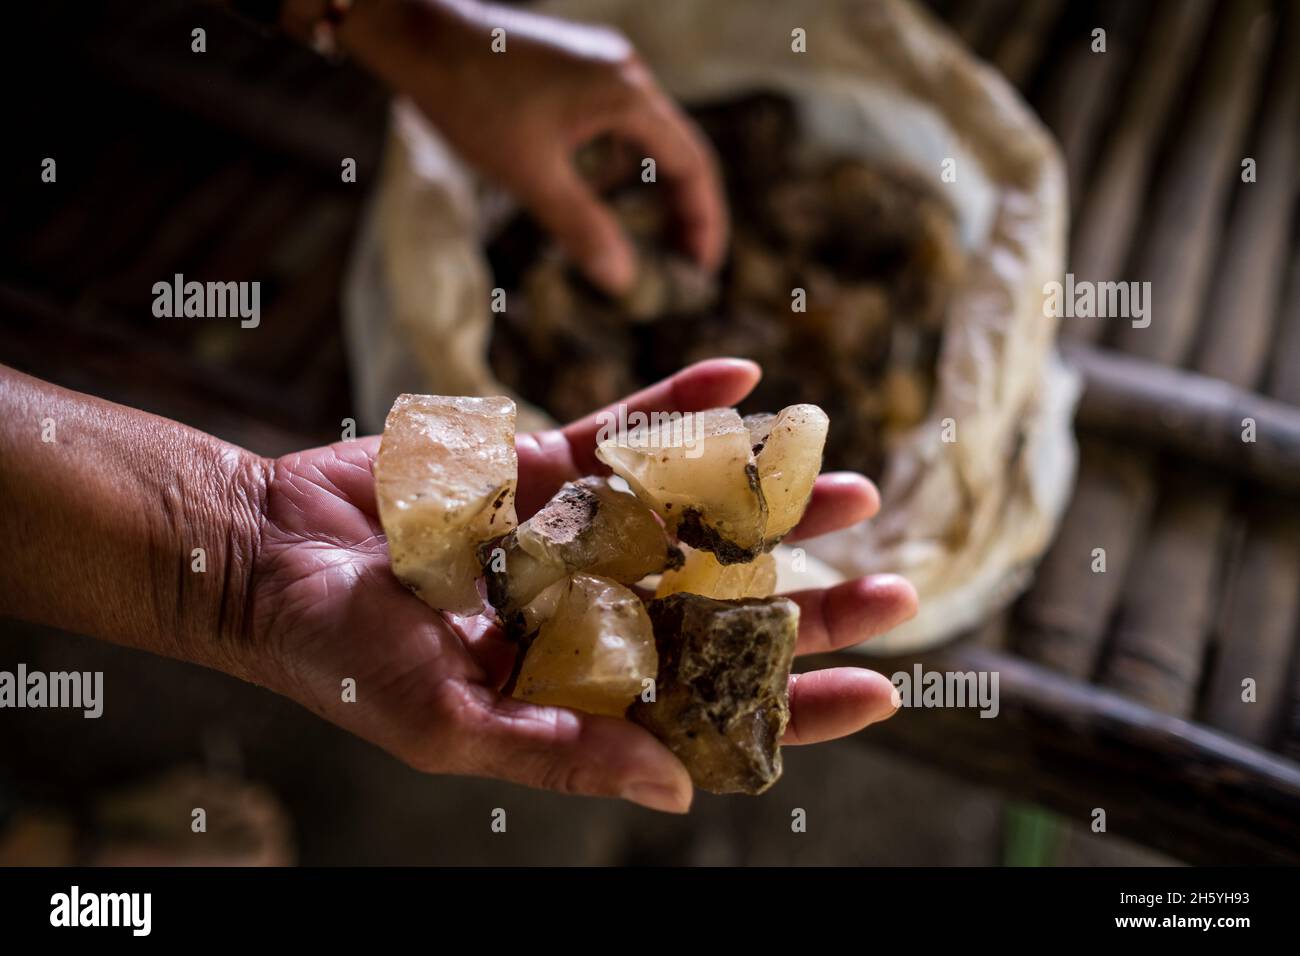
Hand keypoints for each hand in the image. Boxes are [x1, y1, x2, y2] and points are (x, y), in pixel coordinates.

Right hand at [247, 359, 916, 811]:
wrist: (262, 554)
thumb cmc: (341, 656)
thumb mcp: (448, 722)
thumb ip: (564, 751)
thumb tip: (683, 791)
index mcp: (578, 686)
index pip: (709, 704)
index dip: (798, 706)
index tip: (885, 692)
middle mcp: (590, 611)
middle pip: (722, 607)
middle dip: (807, 598)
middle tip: (895, 581)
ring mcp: (571, 532)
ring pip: (690, 515)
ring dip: (765, 493)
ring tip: (843, 473)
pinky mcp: (539, 464)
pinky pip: (626, 430)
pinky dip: (682, 403)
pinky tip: (746, 378)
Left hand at [337, 0, 727, 293]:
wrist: (418, 32)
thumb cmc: (470, 98)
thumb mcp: (529, 175)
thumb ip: (580, 227)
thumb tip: (622, 281)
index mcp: (627, 96)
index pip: (693, 165)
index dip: (705, 221)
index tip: (702, 270)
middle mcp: (626, 73)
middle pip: (679, 149)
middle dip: (684, 210)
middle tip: (683, 264)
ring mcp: (601, 64)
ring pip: (648, 135)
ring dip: (653, 187)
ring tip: (649, 237)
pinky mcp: (576, 65)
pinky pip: (618, 120)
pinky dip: (621, 163)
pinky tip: (599, 192)